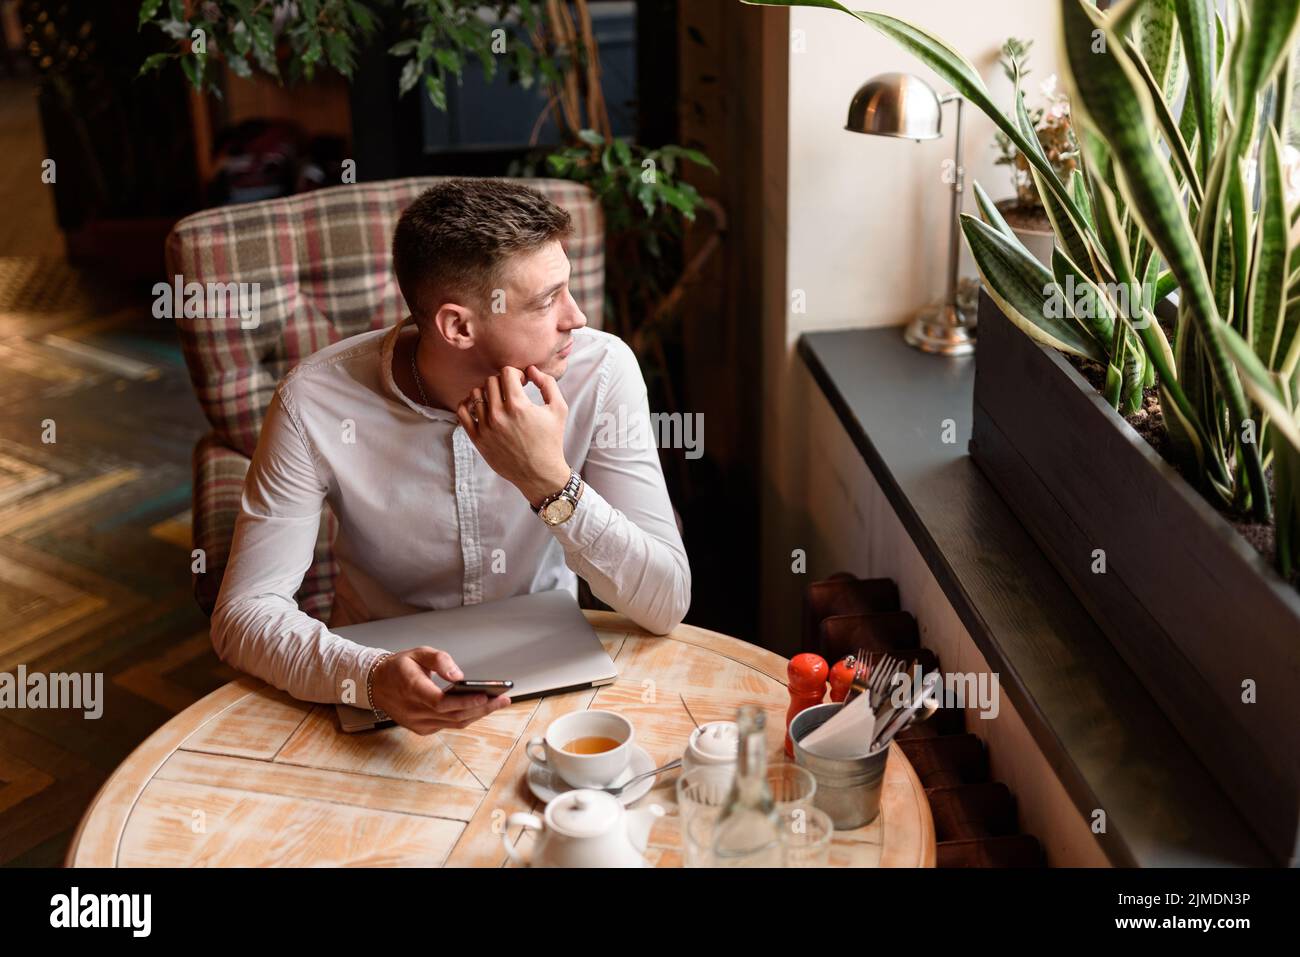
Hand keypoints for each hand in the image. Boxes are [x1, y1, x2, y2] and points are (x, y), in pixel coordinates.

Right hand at [370, 646, 510, 733]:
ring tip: (499, 703)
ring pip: (454, 723)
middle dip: (482, 708)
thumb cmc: (398, 668)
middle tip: (504, 699)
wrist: (376, 685)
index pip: (441, 702)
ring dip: (478, 714)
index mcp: (411, 689)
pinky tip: (481, 708)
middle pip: (453, 715)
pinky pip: (449, 725)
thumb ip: (439, 660)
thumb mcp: (417, 653)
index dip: (465, 701)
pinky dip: (466, 717)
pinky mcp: (422, 728)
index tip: (485, 695)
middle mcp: (414, 710)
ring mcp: (418, 722)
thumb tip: (458, 675)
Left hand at [456, 365, 570, 506]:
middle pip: (491, 381)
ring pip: (475, 394)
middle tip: (511, 393)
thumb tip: (531, 369)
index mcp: (518, 406)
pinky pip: (462, 411)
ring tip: (497, 401)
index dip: (516, 374)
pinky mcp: (477, 438)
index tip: (522, 384)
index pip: (506, 372)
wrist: (540, 474)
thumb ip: (547, 383)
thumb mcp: (559, 409)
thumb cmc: (551, 441)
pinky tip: (481, 408)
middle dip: (502, 382)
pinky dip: (469, 404)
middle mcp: (499, 415)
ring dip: (487, 392)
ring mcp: (485, 427)